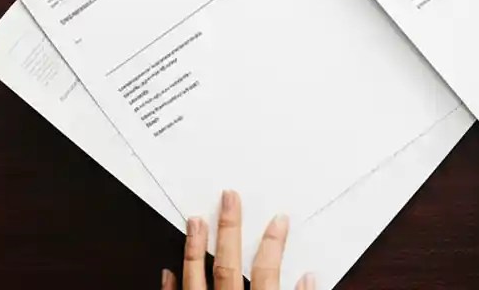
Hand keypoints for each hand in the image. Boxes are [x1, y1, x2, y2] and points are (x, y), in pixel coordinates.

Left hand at [160, 190, 314, 289]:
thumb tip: (310, 278)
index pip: (266, 273)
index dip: (273, 245)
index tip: (279, 219)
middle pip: (227, 267)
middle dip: (229, 230)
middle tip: (229, 198)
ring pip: (195, 280)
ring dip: (195, 249)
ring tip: (194, 221)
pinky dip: (171, 287)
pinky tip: (167, 269)